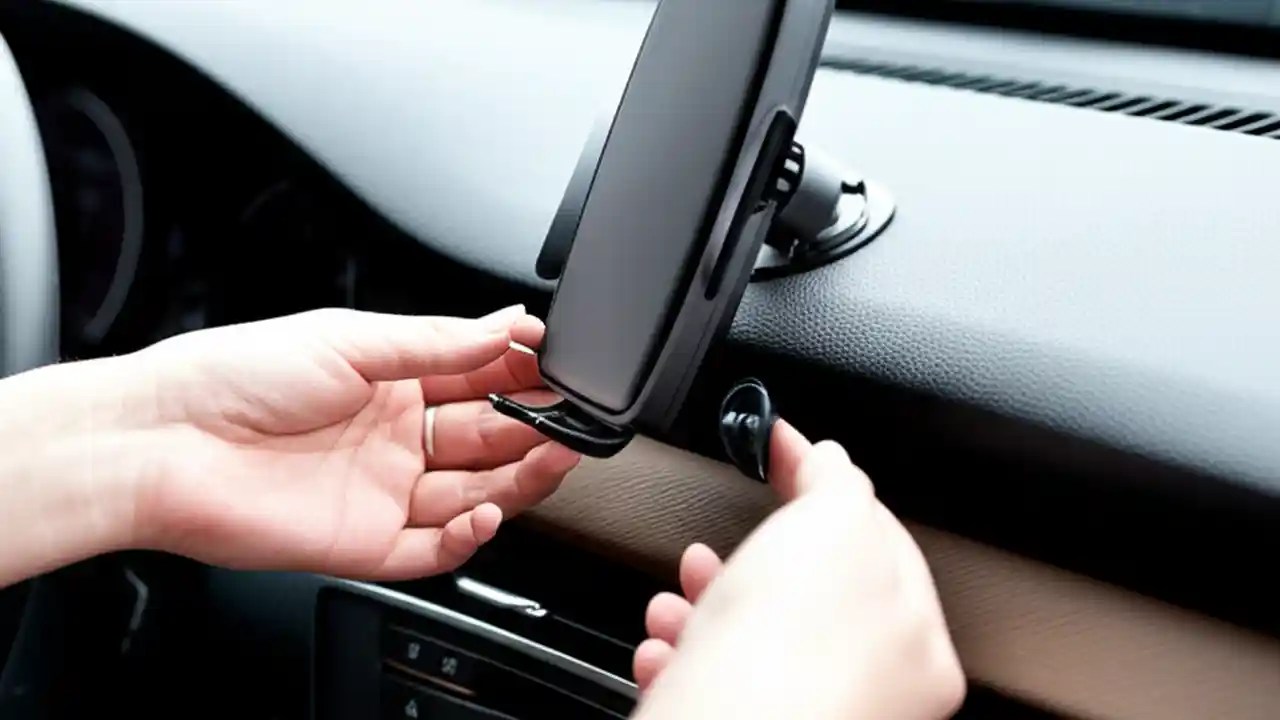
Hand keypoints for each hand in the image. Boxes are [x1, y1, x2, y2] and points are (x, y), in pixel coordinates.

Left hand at [119, 305, 579, 579]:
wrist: (162, 443)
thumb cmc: (234, 377)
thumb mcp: (348, 339)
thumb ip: (436, 342)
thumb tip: (507, 326)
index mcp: (388, 381)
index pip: (477, 378)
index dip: (521, 373)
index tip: (559, 362)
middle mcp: (392, 438)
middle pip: (486, 438)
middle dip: (533, 425)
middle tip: (572, 415)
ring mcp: (382, 491)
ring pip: (474, 492)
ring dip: (520, 477)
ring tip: (555, 455)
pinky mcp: (365, 542)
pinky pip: (435, 548)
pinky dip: (471, 535)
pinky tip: (492, 509)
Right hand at [630, 422, 965, 719]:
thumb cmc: (788, 660)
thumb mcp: (834, 528)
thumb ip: (839, 486)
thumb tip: (828, 460)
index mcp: (918, 643)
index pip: (879, 542)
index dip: (824, 490)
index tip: (778, 452)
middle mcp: (870, 693)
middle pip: (804, 596)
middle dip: (747, 560)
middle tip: (711, 547)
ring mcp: (808, 717)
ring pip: (752, 646)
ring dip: (703, 610)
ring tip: (672, 605)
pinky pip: (713, 686)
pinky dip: (682, 660)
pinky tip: (663, 651)